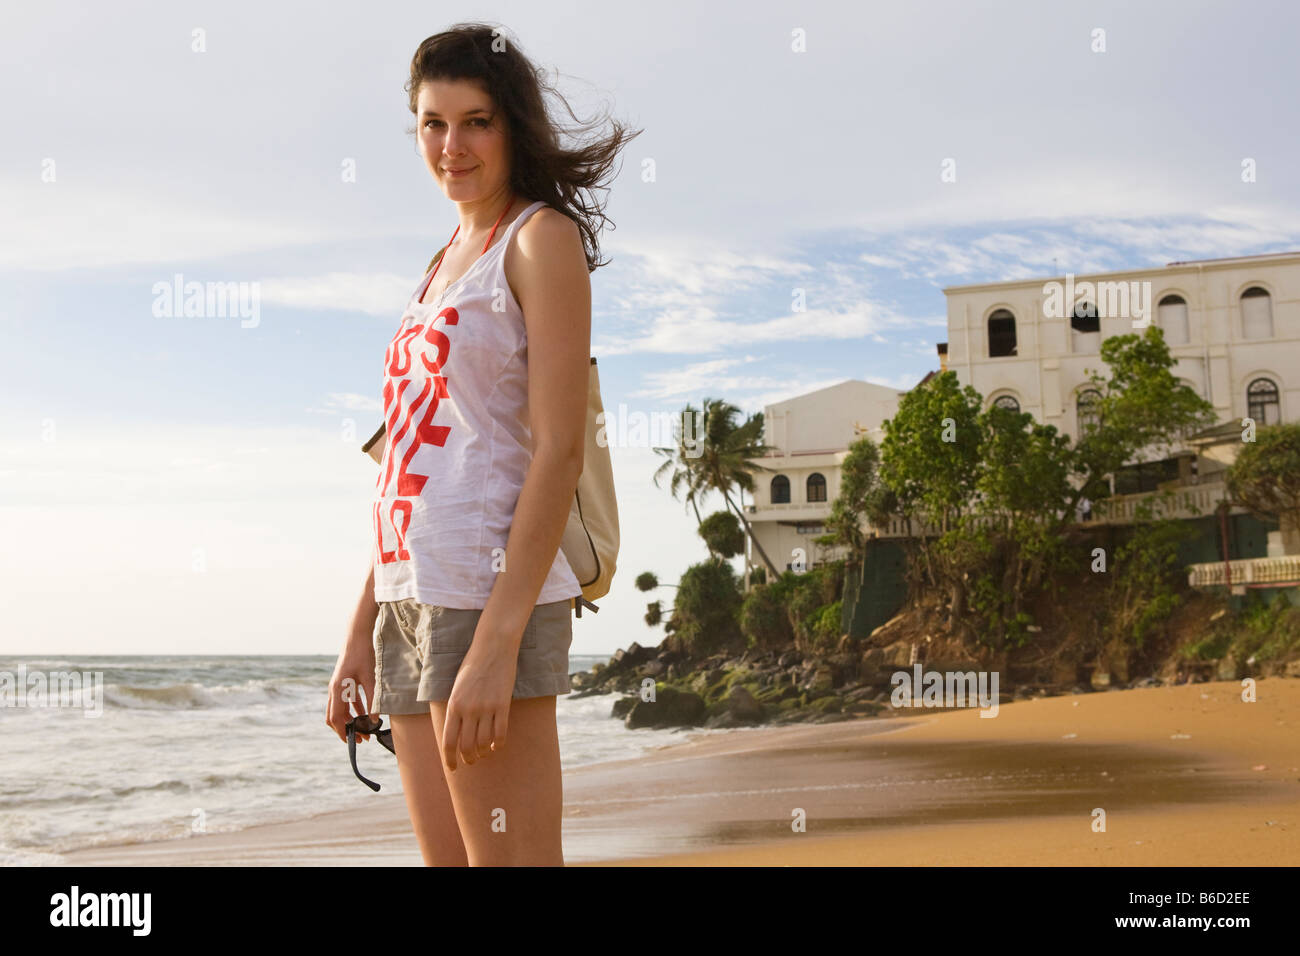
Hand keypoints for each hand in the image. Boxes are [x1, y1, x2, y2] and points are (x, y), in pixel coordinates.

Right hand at [326, 636, 376, 743]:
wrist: (357, 635)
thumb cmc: (363, 654)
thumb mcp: (370, 678)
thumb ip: (372, 700)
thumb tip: (373, 720)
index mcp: (337, 689)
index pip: (336, 719)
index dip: (343, 732)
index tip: (354, 741)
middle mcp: (334, 689)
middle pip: (334, 717)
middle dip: (346, 729)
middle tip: (361, 738)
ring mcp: (338, 685)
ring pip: (340, 709)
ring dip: (351, 719)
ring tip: (365, 729)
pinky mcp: (344, 681)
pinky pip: (346, 700)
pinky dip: (354, 709)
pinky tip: (366, 714)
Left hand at [440, 629, 518, 771]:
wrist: (492, 648)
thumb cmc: (472, 666)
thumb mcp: (456, 687)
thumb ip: (455, 709)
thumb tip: (455, 732)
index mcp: (453, 706)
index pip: (448, 741)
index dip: (450, 759)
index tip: (453, 768)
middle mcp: (468, 710)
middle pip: (467, 746)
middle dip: (468, 759)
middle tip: (470, 761)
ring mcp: (486, 708)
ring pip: (484, 743)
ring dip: (483, 753)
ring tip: (483, 754)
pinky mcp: (503, 705)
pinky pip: (501, 733)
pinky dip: (498, 744)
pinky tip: (497, 746)